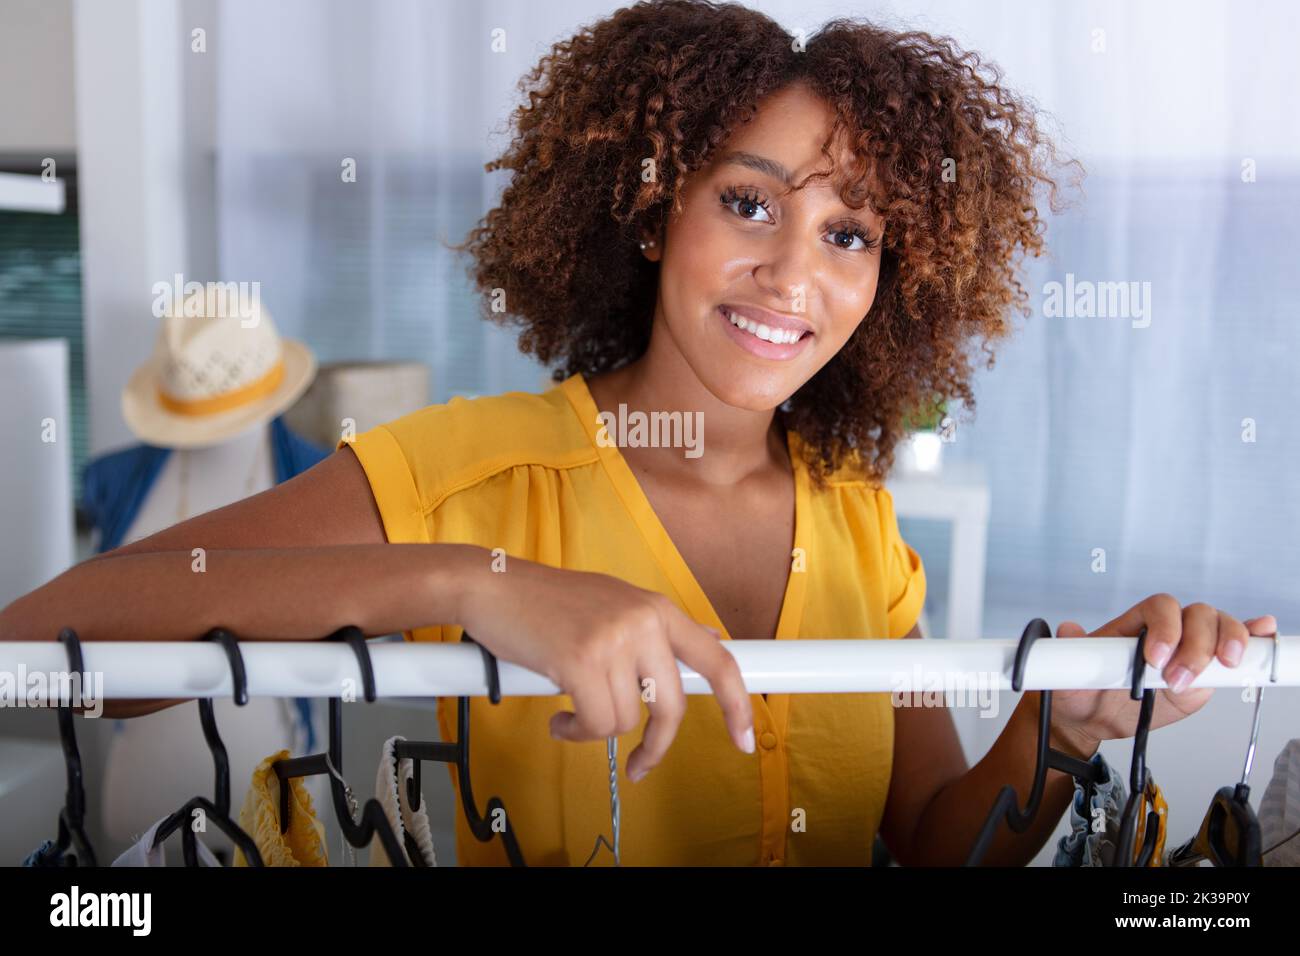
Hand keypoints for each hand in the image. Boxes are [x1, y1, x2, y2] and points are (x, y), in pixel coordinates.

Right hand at [453, 548, 755, 782]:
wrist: (493, 586)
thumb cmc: (548, 603)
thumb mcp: (615, 604)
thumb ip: (658, 629)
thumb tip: (710, 644)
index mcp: (657, 608)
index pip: (717, 660)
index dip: (737, 704)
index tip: (745, 740)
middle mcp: (643, 621)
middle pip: (671, 706)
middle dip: (655, 744)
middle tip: (638, 763)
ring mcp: (613, 640)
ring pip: (625, 720)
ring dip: (595, 728)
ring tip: (570, 711)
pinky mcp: (580, 661)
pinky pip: (595, 722)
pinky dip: (575, 730)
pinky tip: (558, 718)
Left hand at [1049, 594, 1275, 748]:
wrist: (1095, 716)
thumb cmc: (1085, 689)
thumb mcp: (1071, 677)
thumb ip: (1070, 655)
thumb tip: (1067, 630)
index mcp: (1137, 624)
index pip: (1160, 608)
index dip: (1165, 627)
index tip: (1154, 659)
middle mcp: (1170, 630)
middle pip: (1197, 615)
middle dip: (1196, 644)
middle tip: (1178, 679)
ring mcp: (1193, 648)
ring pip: (1220, 627)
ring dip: (1226, 644)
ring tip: (1220, 668)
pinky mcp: (1209, 672)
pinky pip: (1235, 648)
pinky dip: (1253, 639)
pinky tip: (1264, 635)